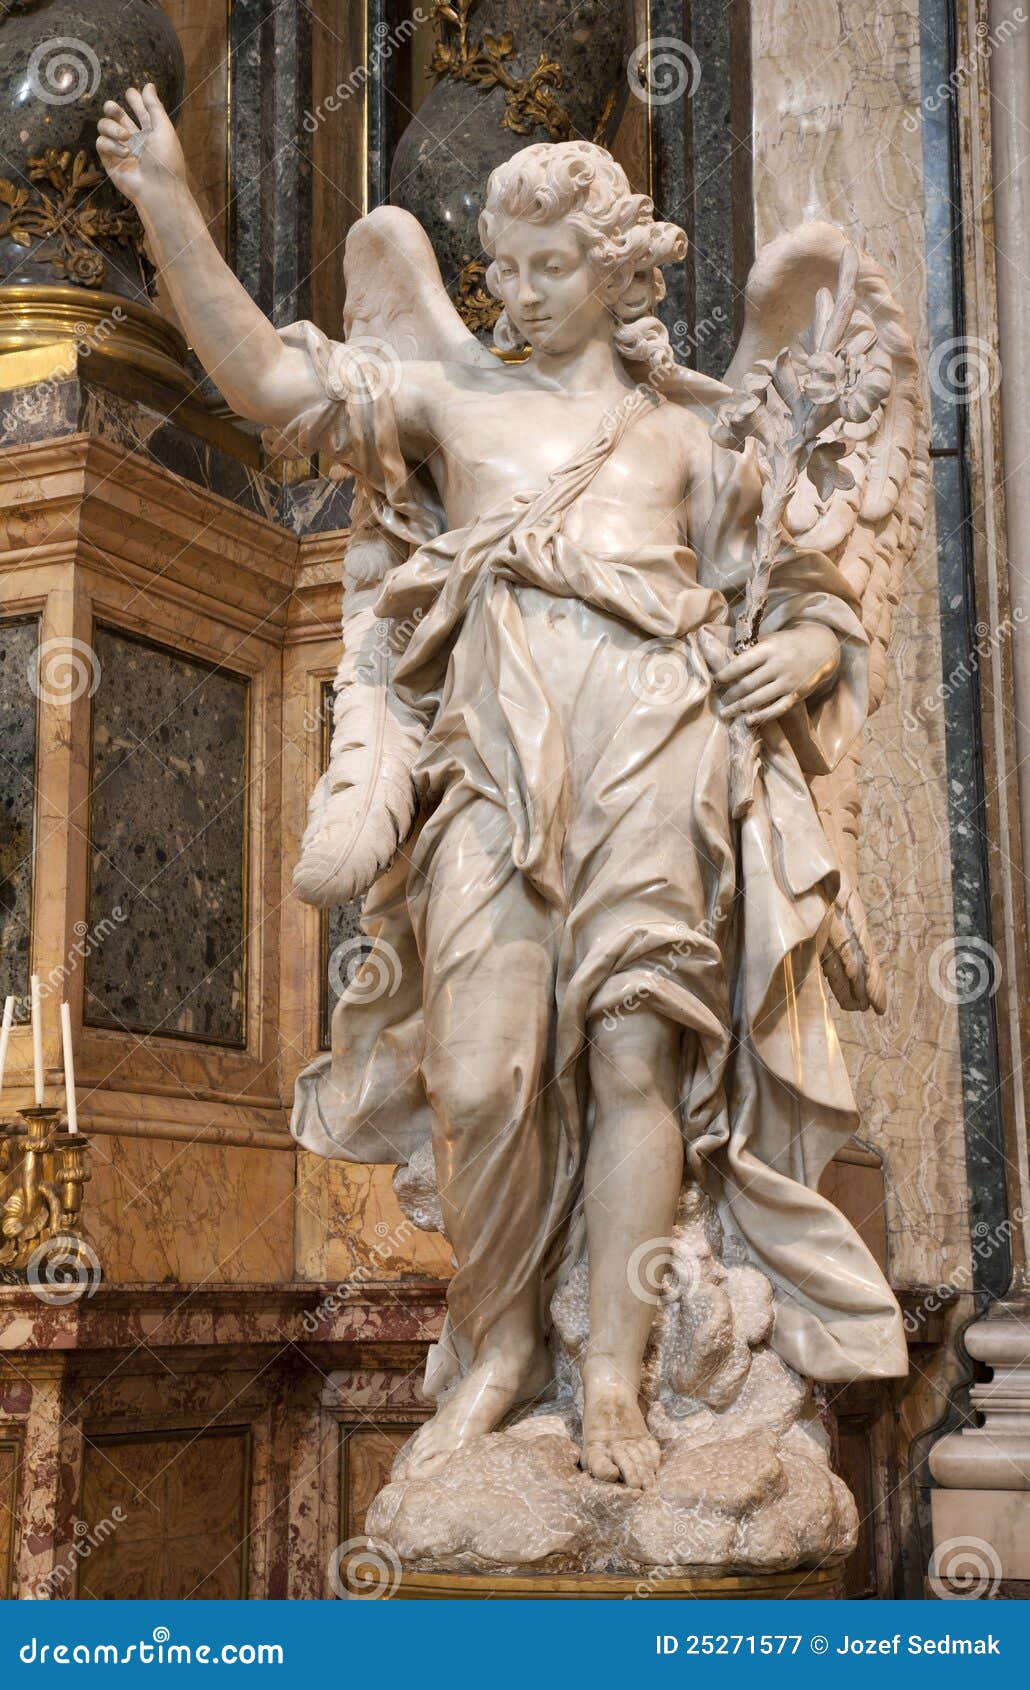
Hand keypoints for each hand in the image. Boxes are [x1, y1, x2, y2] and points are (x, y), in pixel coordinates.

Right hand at [97, 84, 186, 208]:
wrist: (160, 190)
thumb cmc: (166, 161)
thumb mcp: (163, 129)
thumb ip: (154, 106)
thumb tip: (148, 84)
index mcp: (150, 130)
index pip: (137, 108)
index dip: (133, 98)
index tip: (131, 94)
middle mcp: (134, 138)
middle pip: (115, 113)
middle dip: (112, 108)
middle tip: (115, 110)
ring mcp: (120, 149)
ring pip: (104, 125)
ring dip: (113, 127)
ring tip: (126, 138)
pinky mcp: (110, 161)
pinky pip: (100, 143)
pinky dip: (111, 145)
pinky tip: (125, 154)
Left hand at [712, 624, 839, 725]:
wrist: (822, 648)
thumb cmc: (789, 643)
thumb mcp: (772, 639)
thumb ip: (752, 649)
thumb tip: (726, 661)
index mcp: (769, 648)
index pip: (741, 663)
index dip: (725, 674)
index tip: (716, 681)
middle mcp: (778, 665)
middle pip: (747, 685)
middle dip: (730, 695)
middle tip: (720, 700)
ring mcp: (788, 681)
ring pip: (758, 699)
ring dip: (739, 708)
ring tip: (726, 713)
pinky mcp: (797, 694)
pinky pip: (777, 709)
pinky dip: (761, 716)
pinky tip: (748, 721)